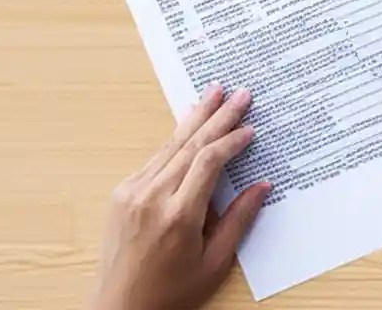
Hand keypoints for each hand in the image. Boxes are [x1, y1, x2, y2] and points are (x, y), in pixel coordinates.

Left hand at [88, 86, 270, 309]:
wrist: (119, 308)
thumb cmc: (171, 292)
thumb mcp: (215, 263)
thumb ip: (239, 220)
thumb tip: (263, 186)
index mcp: (178, 216)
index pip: (209, 162)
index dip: (232, 141)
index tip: (250, 128)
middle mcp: (152, 198)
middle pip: (190, 145)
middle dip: (218, 116)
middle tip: (239, 93)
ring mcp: (132, 193)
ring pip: (170, 146)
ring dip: (195, 118)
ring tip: (213, 93)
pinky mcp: (122, 194)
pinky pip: (154, 159)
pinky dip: (175, 140)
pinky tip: (187, 125)